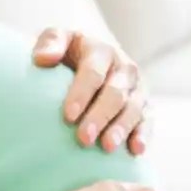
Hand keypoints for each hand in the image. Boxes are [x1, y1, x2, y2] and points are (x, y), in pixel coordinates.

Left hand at [32, 28, 152, 154]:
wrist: (90, 59)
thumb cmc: (68, 54)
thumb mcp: (57, 39)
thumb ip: (50, 43)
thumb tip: (42, 59)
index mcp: (102, 51)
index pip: (93, 72)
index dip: (82, 93)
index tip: (68, 115)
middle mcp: (124, 68)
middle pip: (115, 94)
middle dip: (100, 116)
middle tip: (83, 139)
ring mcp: (138, 88)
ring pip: (134, 109)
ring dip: (121, 128)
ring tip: (106, 147)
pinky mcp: (146, 107)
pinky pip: (148, 121)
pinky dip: (143, 135)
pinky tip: (135, 150)